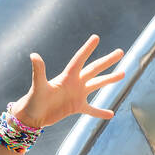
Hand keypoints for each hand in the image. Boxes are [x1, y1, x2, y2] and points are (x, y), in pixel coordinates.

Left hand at [9, 35, 125, 128]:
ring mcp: (77, 95)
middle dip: (107, 61)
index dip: (87, 49)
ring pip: (97, 85)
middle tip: (120, 52)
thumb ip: (39, 71)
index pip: (79, 60)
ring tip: (123, 74)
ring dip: (109, 80)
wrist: (31, 117)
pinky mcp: (76, 107)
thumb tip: (34, 56)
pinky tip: (111, 114)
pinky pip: (92, 110)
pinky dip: (100, 112)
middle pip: (94, 69)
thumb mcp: (38, 86)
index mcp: (67, 77)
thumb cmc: (33, 100)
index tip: (96, 37)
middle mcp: (75, 83)